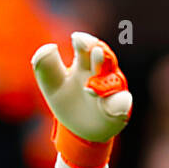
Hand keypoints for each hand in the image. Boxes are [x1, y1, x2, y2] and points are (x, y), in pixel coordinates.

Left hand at [31, 32, 131, 167]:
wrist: (81, 129)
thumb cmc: (67, 100)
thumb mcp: (52, 84)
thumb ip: (46, 67)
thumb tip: (48, 46)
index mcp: (83, 64)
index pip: (85, 49)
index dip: (83, 42)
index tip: (77, 38)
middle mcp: (101, 73)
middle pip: (104, 60)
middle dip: (101, 55)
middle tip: (96, 51)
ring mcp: (111, 90)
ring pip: (114, 81)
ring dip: (105, 83)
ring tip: (91, 88)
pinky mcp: (118, 108)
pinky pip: (122, 104)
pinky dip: (118, 105)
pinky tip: (112, 109)